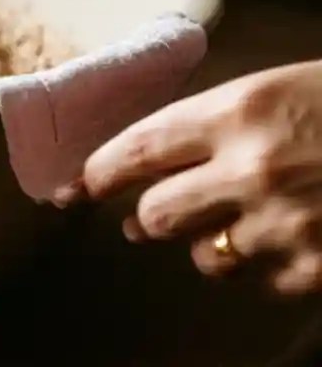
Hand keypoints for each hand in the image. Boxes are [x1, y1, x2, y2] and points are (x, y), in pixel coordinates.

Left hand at [83, 60, 321, 295]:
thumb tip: (155, 158)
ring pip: (205, 257)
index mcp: (237, 113)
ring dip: (209, 245)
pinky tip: (286, 240)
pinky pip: (264, 282)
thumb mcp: (274, 90)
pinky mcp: (318, 268)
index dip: (100, 173)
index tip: (75, 188)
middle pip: (157, 213)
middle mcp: (250, 171)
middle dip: (148, 216)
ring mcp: (285, 225)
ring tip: (231, 225)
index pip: (138, 149)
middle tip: (148, 217)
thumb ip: (215, 121)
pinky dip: (268, 266)